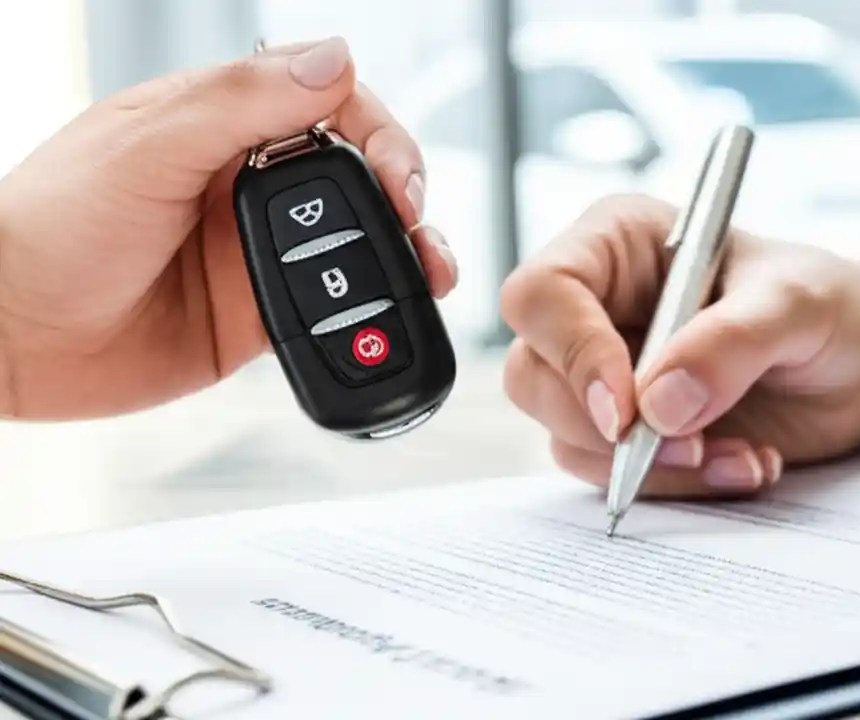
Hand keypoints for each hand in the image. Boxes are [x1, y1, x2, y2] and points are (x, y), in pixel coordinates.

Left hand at [0, 38, 456, 418]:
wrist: (5, 336)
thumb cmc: (46, 227)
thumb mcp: (144, 146)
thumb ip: (241, 102)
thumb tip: (335, 57)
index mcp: (222, 125)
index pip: (331, 105)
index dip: (379, 134)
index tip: (396, 175)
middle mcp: (246, 184)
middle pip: (358, 175)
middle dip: (404, 196)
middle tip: (413, 226)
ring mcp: (255, 251)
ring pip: (356, 244)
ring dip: (402, 255)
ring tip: (429, 276)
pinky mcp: (257, 316)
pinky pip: (332, 310)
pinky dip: (370, 315)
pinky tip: (393, 316)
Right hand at [500, 194, 859, 496]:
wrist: (858, 366)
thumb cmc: (824, 306)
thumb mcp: (797, 304)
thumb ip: (731, 342)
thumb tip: (660, 403)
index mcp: (618, 243)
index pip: (543, 292)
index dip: (573, 352)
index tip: (627, 409)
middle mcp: (596, 306)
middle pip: (532, 374)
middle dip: (605, 428)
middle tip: (691, 447)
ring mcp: (604, 374)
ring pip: (567, 437)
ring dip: (650, 467)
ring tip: (742, 455)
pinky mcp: (626, 432)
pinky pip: (612, 476)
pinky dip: (677, 487)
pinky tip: (742, 464)